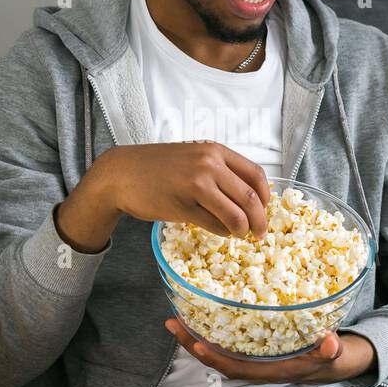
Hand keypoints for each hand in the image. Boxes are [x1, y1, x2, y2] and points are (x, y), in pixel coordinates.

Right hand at [92, 142, 271, 239]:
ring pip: (235, 215)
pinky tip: (220, 232)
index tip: (265, 210)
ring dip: (243, 230)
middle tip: (260, 233)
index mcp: (215, 151)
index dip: (266, 197)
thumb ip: (220, 170)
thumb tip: (250, 196)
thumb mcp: (193, 157)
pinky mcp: (183, 206)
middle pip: (250, 198)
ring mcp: (196, 185)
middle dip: (260, 220)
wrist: (121, 174)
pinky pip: (214, 225)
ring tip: (240, 235)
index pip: (255, 175)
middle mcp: (209, 165)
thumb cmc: (157, 167)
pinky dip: (222, 232)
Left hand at [165, 318, 375, 384]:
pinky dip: (215, 329)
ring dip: (199, 335)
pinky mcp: (259, 347)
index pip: (236, 367)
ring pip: (222, 350)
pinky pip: (231, 341)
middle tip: (171, 323)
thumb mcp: (338, 354)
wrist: (343, 362)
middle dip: (194, 343)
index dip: (214, 358)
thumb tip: (331, 343)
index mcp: (273, 370)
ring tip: (178, 317)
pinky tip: (204, 312)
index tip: (194, 344)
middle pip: (219, 359)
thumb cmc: (337, 358)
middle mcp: (260, 366)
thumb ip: (334, 350)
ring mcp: (258, 357)